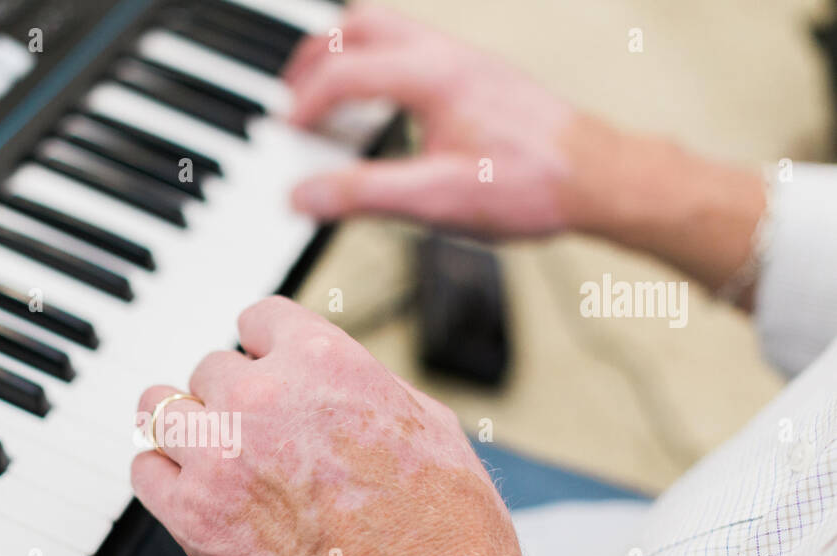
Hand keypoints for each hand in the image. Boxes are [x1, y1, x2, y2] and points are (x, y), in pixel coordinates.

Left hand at [131, 297, 575, 555]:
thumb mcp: (427, 426)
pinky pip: (145, 470)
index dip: (268, 348)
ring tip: (210, 454)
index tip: (266, 370)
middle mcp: (263, 399)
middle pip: (210, 368)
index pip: (258, 319)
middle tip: (257, 436)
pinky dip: (162, 474)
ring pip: (161, 408)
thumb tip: (325, 382)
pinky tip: (189, 489)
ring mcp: (221, 459)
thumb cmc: (448, 536)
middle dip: (233, 397)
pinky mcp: (195, 520)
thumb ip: (359, 387)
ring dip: (186, 427)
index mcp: (325, 362)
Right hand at [284, 5, 597, 236]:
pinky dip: (377, 69)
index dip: (303, 105)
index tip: (286, 137)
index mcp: (431, 78)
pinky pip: (412, 52)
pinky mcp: (477, 78)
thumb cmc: (531, 185)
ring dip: (345, 57)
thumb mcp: (436, 200)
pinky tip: (381, 112)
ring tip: (325, 100)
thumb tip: (303, 195)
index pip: (343, 73)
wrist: (597, 179)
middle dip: (313, 59)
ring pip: (387, 31)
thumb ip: (363, 194)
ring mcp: (463, 63)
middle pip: (358, 27)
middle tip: (290, 97)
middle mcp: (446, 57)